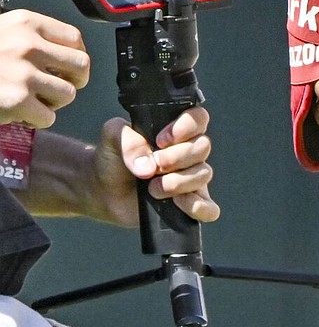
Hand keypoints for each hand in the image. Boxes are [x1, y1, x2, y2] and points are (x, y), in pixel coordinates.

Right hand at [0, 11, 89, 128]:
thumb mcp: (2, 33)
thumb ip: (31, 37)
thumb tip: (67, 53)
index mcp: (27, 23)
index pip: (74, 39)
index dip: (75, 57)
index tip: (66, 68)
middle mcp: (28, 45)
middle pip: (81, 66)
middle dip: (72, 81)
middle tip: (56, 89)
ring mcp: (23, 74)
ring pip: (68, 93)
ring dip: (53, 102)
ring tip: (33, 101)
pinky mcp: (17, 101)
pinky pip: (49, 116)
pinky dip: (37, 120)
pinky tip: (20, 114)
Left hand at [92, 107, 219, 226]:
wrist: (101, 190)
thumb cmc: (111, 158)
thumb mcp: (112, 138)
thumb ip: (128, 141)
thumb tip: (148, 167)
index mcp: (176, 129)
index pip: (198, 118)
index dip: (186, 127)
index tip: (161, 140)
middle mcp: (189, 151)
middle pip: (202, 147)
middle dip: (176, 158)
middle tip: (153, 166)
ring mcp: (191, 178)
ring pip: (204, 174)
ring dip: (178, 182)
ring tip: (152, 189)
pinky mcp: (188, 204)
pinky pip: (209, 208)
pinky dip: (200, 207)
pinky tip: (178, 203)